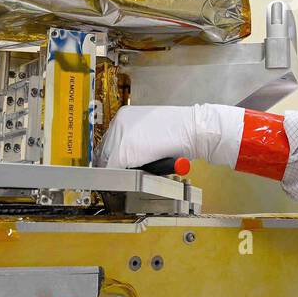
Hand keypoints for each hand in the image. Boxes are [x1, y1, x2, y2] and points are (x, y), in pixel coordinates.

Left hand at [97, 104, 245, 169]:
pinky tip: (124, 180)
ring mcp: (119, 137)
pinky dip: (116, 176)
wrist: (193, 129)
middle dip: (111, 164)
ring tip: (124, 178)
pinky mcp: (123, 153)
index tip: (115, 164)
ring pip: (106, 161)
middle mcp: (118, 124)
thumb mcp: (151, 129)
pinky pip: (112, 169)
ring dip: (115, 171)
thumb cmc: (179, 130)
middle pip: (104, 150)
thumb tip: (129, 153)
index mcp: (124, 116)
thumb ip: (137, 138)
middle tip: (118, 175)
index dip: (111, 154)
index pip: (109, 140)